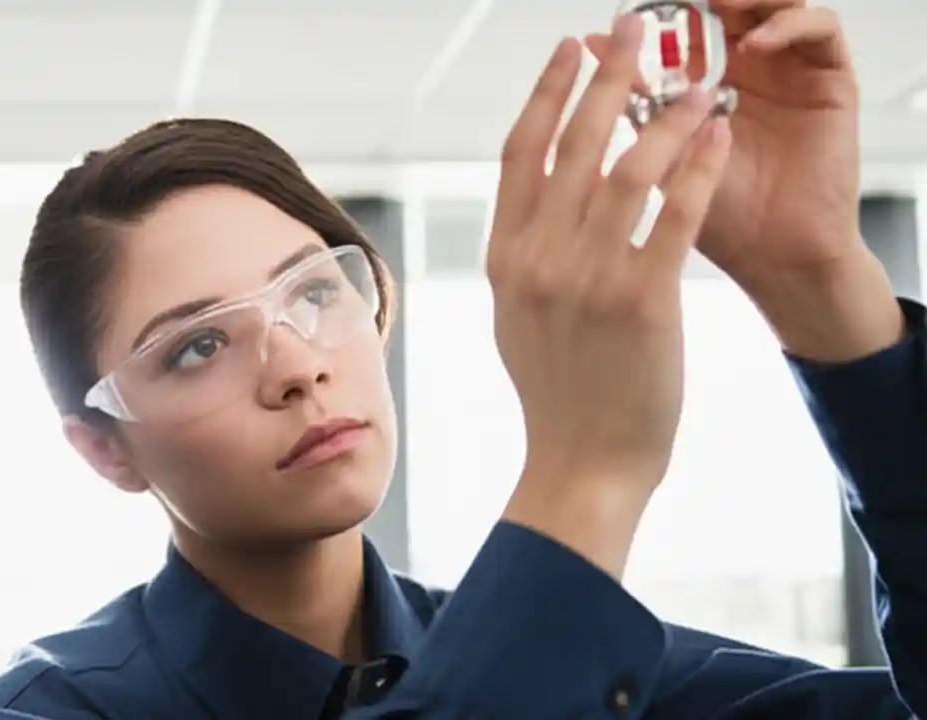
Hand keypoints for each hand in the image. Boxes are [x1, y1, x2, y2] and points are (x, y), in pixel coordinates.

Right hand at [490, 18, 730, 578]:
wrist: (582, 460)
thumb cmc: (557, 390)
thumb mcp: (517, 316)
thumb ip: (523, 254)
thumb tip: (531, 202)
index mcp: (505, 257)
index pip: (520, 154)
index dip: (546, 92)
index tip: (568, 49)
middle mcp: (538, 259)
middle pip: (572, 144)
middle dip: (605, 76)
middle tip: (632, 27)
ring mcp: (586, 279)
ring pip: (626, 169)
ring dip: (664, 114)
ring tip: (695, 82)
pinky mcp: (640, 301)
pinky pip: (671, 216)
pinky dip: (696, 169)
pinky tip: (715, 135)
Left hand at [586, 0, 903, 361]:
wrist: (773, 259)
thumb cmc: (715, 220)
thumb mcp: (659, 158)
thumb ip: (633, 100)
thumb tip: (587, 47)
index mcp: (705, 83)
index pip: (690, 22)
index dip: (667, 12)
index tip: (635, 11)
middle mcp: (750, 71)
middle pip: (734, 7)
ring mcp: (792, 74)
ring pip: (778, 6)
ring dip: (750, 1)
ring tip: (721, 6)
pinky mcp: (832, 83)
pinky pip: (821, 30)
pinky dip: (791, 25)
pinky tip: (757, 44)